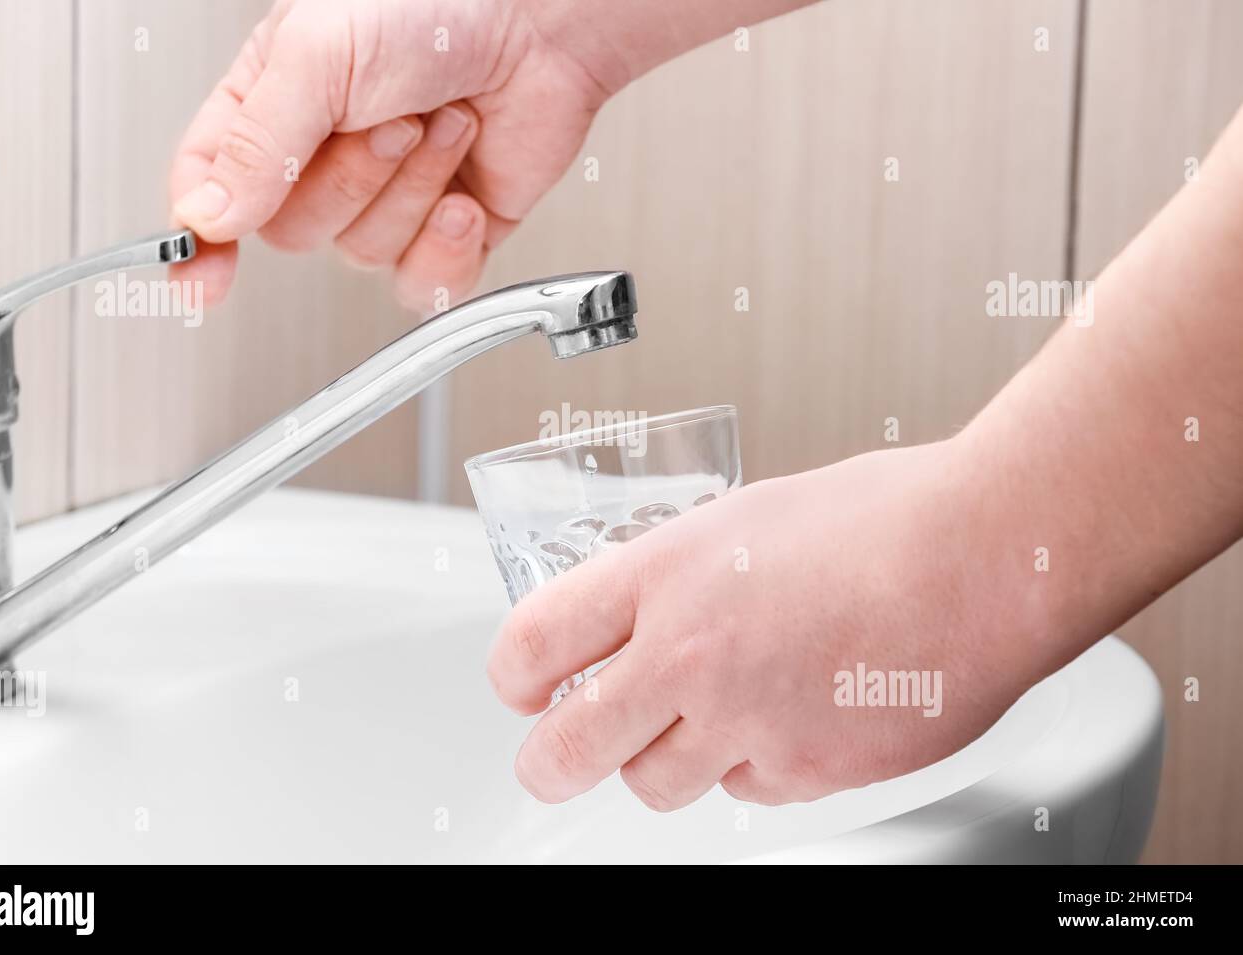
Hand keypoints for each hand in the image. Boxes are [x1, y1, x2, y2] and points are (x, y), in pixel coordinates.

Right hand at [168, 0, 616, 310]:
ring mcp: (390, 196)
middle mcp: (326, 154)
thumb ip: (256, 144)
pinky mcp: (449, 231)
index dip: (202, 237)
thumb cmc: (435, 4)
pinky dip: (446, 250)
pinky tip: (466, 200)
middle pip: (293, 230)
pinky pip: (422, 285)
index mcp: (273, 102)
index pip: (210, 187)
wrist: (543, 21)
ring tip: (446, 122)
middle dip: (351, 179)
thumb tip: (208, 217)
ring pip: (363, 253)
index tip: (200, 280)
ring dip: (412, 189)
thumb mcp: (318, 56)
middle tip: (394, 118)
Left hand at [486, 440, 1042, 809]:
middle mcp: (689, 655)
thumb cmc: (885, 519)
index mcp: (664, 573)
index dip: (513, 675)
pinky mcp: (805, 773)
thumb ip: (677, 577)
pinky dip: (753, 765)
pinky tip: (792, 715)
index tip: (524, 687)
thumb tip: (638, 617)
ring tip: (707, 718)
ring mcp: (745, 722)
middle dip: (552, 759)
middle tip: (557, 754)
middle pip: (566, 750)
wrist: (986, 556)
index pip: (531, 644)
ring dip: (663, 762)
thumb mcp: (744, 519)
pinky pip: (744, 789)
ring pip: (655, 786)